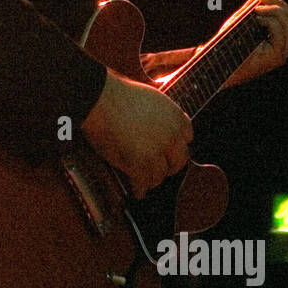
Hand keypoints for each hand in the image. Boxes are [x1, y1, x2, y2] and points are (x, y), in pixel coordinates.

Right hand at [81, 70, 192, 198]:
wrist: (100, 99)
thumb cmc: (117, 95)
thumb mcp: (150, 98)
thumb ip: (162, 115)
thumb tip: (160, 128)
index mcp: (176, 117)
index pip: (187, 138)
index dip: (175, 145)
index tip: (168, 151)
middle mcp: (172, 136)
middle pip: (178, 160)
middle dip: (168, 166)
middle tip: (157, 169)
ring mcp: (157, 152)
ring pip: (160, 175)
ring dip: (152, 178)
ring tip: (143, 181)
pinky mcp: (140, 165)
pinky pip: (144, 184)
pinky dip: (140, 189)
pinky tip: (137, 191)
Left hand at [221, 0, 287, 87]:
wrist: (217, 63)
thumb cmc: (226, 45)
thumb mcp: (240, 21)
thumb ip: (250, 7)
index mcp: (278, 41)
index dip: (283, 6)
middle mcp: (283, 49)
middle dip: (279, 4)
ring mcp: (281, 54)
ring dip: (275, 11)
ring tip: (257, 10)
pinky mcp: (276, 57)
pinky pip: (281, 33)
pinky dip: (271, 21)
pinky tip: (257, 18)